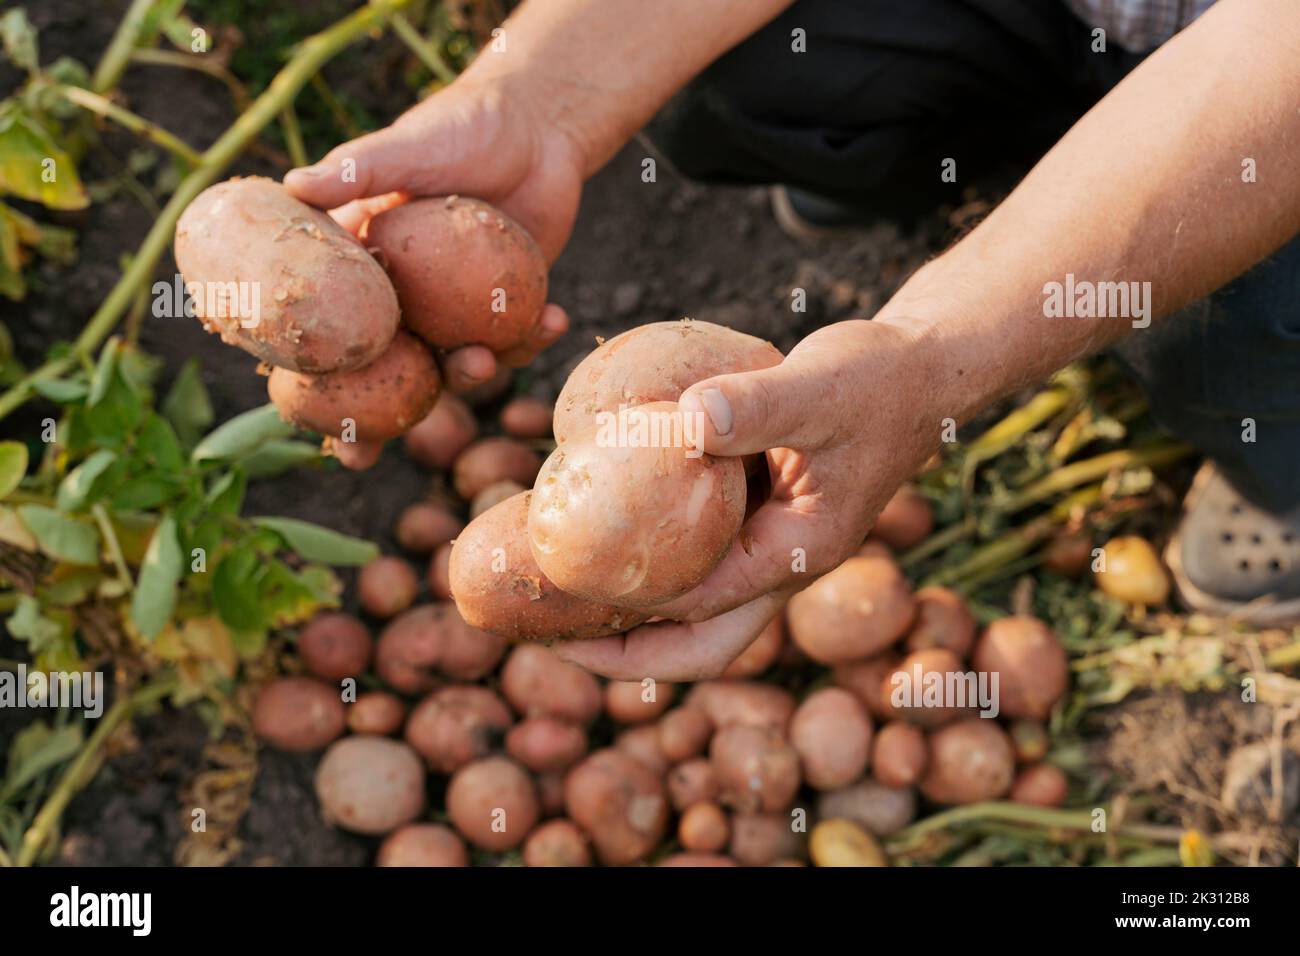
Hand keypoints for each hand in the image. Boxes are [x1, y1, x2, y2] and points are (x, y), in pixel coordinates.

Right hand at [282, 75, 585, 464]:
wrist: (537, 126)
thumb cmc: (460, 126)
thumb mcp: (408, 146)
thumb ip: (357, 171)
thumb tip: (291, 184)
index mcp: (365, 267)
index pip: (329, 330)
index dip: (310, 381)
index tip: (303, 422)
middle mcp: (407, 297)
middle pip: (385, 371)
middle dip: (376, 419)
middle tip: (371, 455)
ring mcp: (460, 307)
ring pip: (456, 364)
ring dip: (470, 375)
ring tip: (484, 360)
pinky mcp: (511, 305)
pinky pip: (519, 339)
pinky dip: (537, 336)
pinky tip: (559, 320)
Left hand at [555, 319, 942, 680]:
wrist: (921, 371)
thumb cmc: (877, 378)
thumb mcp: (820, 385)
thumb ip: (759, 403)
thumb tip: (686, 419)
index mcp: (800, 554)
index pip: (703, 607)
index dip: (630, 614)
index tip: (563, 599)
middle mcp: (784, 565)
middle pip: (703, 646)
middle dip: (628, 653)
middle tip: (553, 638)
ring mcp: (774, 547)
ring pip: (700, 607)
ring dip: (638, 612)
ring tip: (565, 592)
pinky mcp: (764, 517)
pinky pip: (702, 554)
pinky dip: (655, 552)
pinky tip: (609, 519)